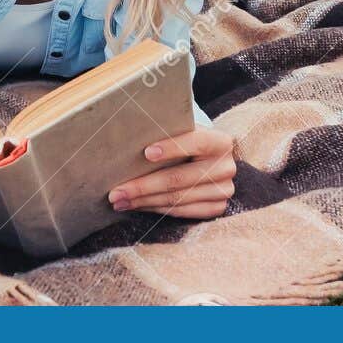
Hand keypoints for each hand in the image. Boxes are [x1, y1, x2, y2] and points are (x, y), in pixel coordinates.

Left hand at [108, 126, 236, 218]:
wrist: (206, 157)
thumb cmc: (185, 140)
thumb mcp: (182, 130)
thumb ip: (166, 130)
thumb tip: (128, 135)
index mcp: (220, 142)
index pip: (195, 143)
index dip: (171, 148)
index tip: (146, 153)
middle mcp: (226, 167)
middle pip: (179, 179)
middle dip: (143, 186)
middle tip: (116, 191)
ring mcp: (223, 190)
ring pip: (177, 199)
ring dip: (144, 201)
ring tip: (119, 201)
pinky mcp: (217, 208)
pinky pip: (182, 212)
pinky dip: (156, 209)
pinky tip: (137, 205)